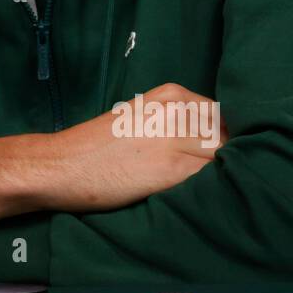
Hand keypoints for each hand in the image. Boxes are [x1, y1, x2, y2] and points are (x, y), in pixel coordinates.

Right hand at [37, 82, 226, 213]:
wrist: (61, 165)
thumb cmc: (98, 149)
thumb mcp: (143, 119)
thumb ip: (178, 125)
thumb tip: (218, 147)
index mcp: (173, 94)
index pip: (224, 117)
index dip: (227, 141)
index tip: (222, 160)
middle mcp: (179, 109)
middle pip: (231, 135)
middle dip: (230, 158)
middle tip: (219, 180)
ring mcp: (177, 137)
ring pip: (227, 158)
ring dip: (224, 176)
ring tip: (210, 193)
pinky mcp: (172, 168)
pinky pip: (212, 179)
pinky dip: (212, 191)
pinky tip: (198, 199)